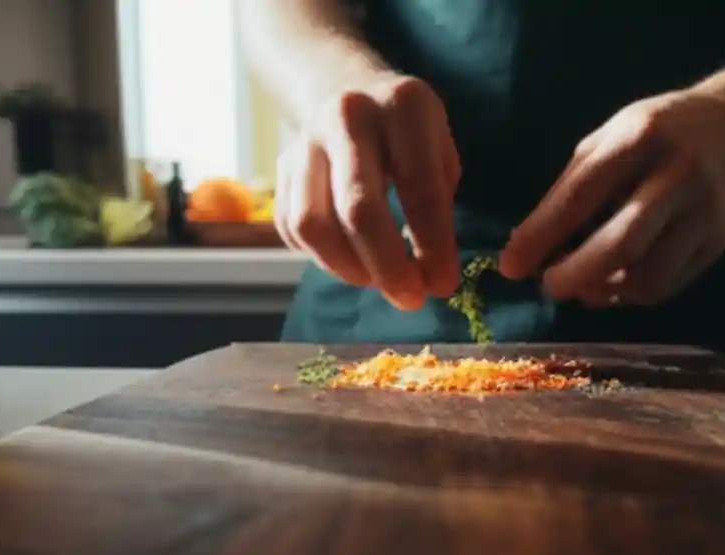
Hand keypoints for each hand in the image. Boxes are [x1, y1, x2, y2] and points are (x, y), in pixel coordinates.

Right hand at [275, 73, 461, 309]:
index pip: (419, 187)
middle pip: (359, 211)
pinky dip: (322, 259)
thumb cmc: (406, 133)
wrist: (344, 86)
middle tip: (410, 298)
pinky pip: (292, 229)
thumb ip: (439, 204)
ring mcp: (306, 140)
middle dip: (388, 268)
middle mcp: (348, 116)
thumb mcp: (439, 147)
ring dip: (349, 269)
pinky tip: (351, 261)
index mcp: (402, 106)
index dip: (432, 245)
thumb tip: (433, 276)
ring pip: (313, 225)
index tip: (443, 285)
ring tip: (378, 281)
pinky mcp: (281, 167)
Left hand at [499, 86, 724, 306]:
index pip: (580, 195)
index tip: (510, 266)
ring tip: (583, 286)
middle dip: (574, 275)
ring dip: (604, 292)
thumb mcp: (613, 135)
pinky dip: (631, 294)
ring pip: (646, 276)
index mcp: (639, 138)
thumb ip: (574, 183)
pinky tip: (614, 284)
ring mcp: (704, 211)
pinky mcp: (719, 241)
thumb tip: (528, 243)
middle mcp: (677, 174)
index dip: (540, 236)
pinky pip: (668, 285)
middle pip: (619, 244)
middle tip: (549, 286)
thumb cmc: (660, 130)